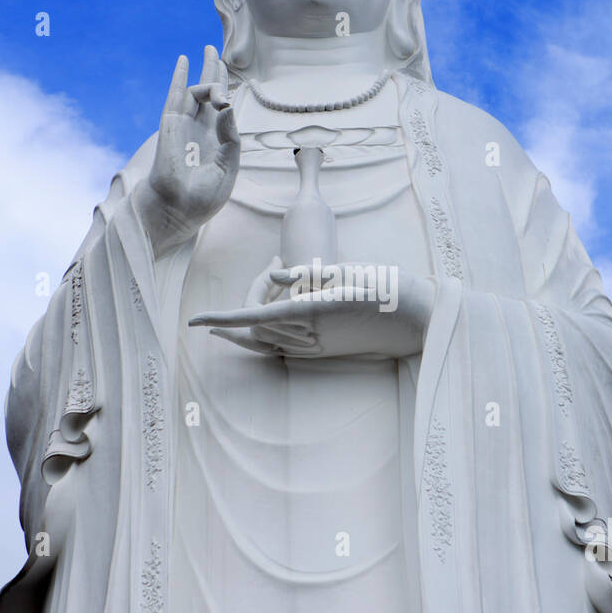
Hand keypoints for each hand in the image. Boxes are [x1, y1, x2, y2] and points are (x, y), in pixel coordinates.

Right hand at [136, 47, 239, 257]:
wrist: (177, 211)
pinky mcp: (170, 126)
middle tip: (212, 50)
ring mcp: (184, 127)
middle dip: (212, 72)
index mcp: (215, 143)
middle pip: (207, 95)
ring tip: (216, 72)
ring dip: (208, 78)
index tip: (230, 88)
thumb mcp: (228, 169)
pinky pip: (175, 97)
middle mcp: (199, 131)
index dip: (226, 94)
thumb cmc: (202, 199)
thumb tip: (227, 107)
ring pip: (195, 92)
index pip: (222, 112)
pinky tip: (184, 59)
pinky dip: (179, 77)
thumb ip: (231, 138)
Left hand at [189, 258, 435, 358]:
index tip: (195, 321)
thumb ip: (306, 275)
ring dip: (259, 311)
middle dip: (252, 293)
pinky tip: (269, 313)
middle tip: (274, 261)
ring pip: (267, 338)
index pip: (254, 317)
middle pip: (258, 322)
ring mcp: (317, 347)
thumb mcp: (347, 271)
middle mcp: (311, 335)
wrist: (417, 320)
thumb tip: (275, 275)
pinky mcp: (324, 351)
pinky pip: (282, 346)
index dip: (221, 318)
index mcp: (313, 311)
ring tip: (276, 275)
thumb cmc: (386, 289)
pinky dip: (267, 331)